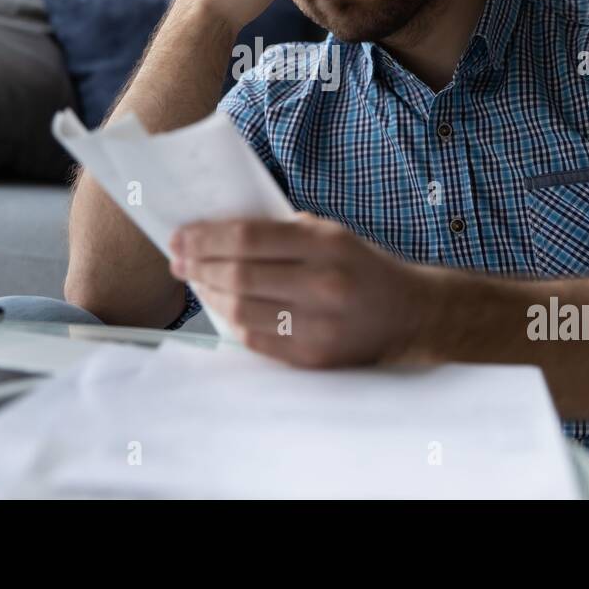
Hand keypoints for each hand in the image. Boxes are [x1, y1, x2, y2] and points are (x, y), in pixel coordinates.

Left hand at [169, 213, 433, 366]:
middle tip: (178, 260)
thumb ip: (283, 232)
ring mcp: (318, 325)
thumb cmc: (362, 267)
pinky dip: (233, 322)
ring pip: (241, 311)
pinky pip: (256, 340)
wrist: (411, 314)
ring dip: (210, 295)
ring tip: (197, 282)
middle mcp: (322, 284)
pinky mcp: (314, 356)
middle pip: (238, 276)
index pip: (248, 237)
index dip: (206, 237)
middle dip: (198, 266)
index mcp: (325, 244)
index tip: (181, 236)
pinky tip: (224, 308)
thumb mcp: (331, 234)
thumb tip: (220, 232)